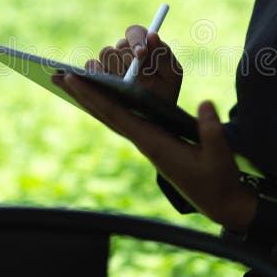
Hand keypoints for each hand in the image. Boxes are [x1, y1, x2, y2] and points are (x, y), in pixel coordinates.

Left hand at [50, 72, 255, 229]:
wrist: (218, 201)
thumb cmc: (218, 177)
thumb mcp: (219, 154)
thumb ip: (211, 130)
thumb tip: (205, 104)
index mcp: (153, 143)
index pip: (117, 115)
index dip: (95, 95)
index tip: (74, 78)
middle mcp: (143, 141)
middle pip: (105, 114)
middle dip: (82, 94)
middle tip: (57, 75)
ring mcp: (145, 142)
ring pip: (111, 117)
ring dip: (89, 99)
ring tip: (69, 81)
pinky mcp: (151, 142)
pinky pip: (122, 120)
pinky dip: (107, 106)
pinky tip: (98, 96)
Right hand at [88, 27, 182, 102]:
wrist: (150, 119)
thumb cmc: (164, 95)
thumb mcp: (172, 76)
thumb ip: (164, 55)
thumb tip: (152, 36)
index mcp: (144, 46)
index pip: (135, 32)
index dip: (136, 39)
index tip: (141, 54)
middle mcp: (124, 52)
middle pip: (119, 44)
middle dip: (128, 59)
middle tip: (134, 75)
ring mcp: (108, 63)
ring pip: (105, 52)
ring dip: (116, 68)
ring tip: (126, 85)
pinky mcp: (94, 74)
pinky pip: (91, 65)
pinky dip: (99, 74)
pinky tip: (110, 87)